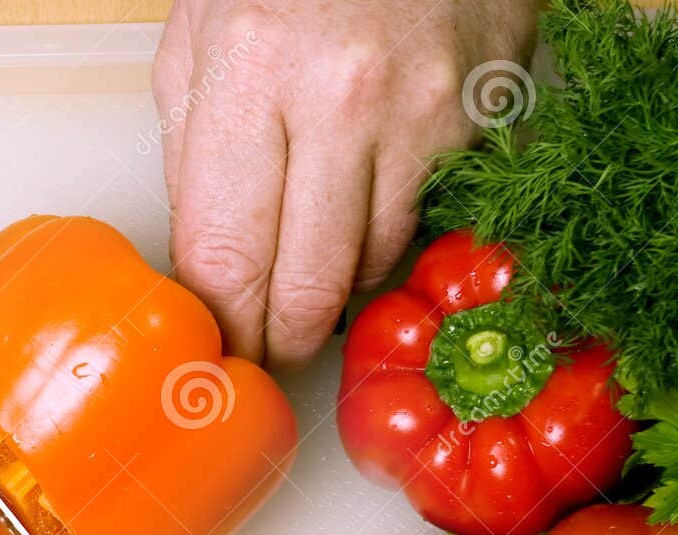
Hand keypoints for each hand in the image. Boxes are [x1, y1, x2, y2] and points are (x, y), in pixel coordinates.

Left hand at [153, 0, 536, 369]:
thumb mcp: (199, 37)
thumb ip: (192, 155)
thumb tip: (204, 267)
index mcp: (251, 72)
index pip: (228, 254)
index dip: (224, 325)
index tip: (220, 354)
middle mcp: (344, 100)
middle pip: (308, 286)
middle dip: (282, 339)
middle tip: (270, 351)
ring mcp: (427, 112)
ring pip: (376, 265)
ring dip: (338, 292)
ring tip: (313, 282)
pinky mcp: (485, 116)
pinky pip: (432, 218)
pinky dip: (394, 235)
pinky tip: (368, 212)